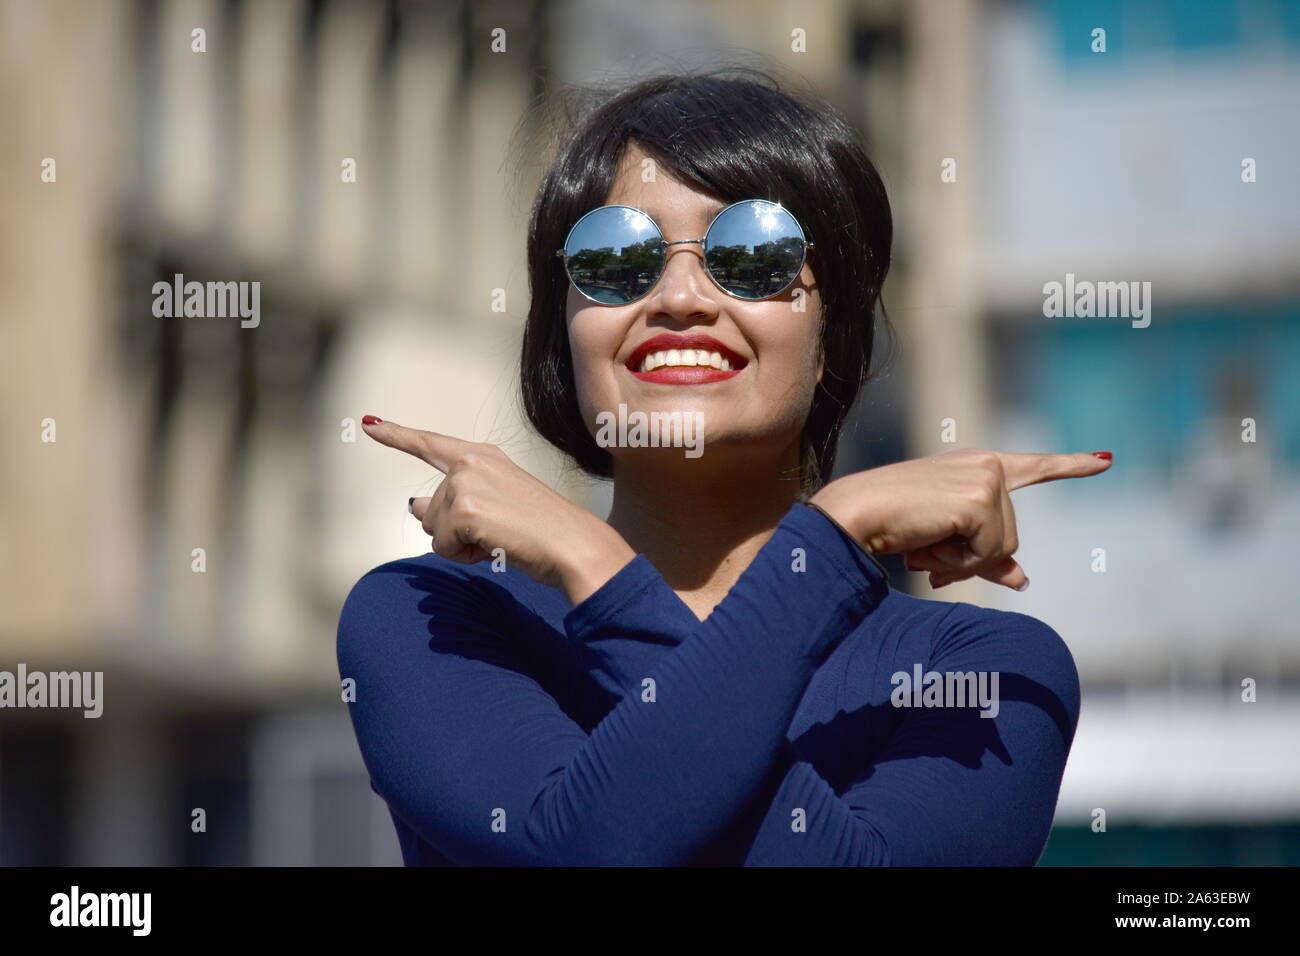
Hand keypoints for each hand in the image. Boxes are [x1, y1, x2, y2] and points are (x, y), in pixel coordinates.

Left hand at [362, 417, 635, 602]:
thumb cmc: (541, 531)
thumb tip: (413, 506)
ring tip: (499, 539)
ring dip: (459, 546)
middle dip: (452, 532)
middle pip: (429, 509)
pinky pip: (442, 546)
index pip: (430, 444)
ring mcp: (466, 483)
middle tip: (497, 533)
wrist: (572, 544)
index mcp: (483, 456)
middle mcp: (471, 462)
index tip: (368, 424)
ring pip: (433, 529)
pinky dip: (464, 556)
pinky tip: (493, 547)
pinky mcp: (464, 509)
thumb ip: (452, 504)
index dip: (396, 435)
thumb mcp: (493, 509)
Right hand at [809, 449, 1112, 590]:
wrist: (856, 515)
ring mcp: (984, 479)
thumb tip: (1022, 581)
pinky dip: (959, 562)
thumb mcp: (945, 543)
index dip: (1070, 466)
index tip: (1105, 460)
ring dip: (963, 562)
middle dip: (974, 558)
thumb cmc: (891, 525)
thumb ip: (985, 558)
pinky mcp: (979, 499)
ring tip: (926, 550)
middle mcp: (984, 465)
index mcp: (974, 466)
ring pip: (1002, 546)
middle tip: (932, 559)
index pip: (1032, 467)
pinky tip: (929, 547)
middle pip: (1010, 534)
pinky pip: (988, 552)